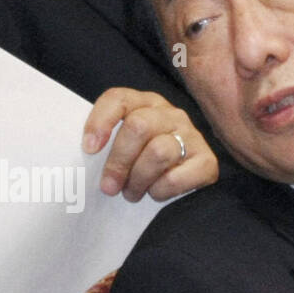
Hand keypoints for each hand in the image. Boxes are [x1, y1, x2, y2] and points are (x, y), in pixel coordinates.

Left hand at [82, 88, 218, 201]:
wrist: (185, 187)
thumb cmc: (142, 166)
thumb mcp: (121, 148)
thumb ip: (104, 143)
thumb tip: (86, 154)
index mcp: (145, 104)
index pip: (118, 99)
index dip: (100, 122)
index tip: (89, 149)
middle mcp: (170, 114)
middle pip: (138, 127)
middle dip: (118, 161)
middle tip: (109, 187)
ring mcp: (191, 135)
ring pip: (158, 152)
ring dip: (138, 180)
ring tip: (132, 193)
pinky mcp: (206, 162)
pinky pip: (175, 178)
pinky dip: (159, 191)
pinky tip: (156, 193)